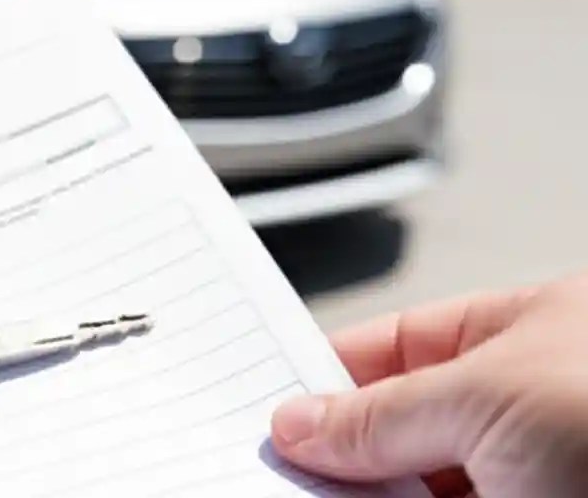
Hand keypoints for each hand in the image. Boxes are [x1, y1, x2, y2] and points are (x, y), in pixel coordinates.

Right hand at [271, 274, 587, 496]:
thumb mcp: (487, 397)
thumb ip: (384, 412)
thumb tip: (302, 423)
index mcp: (536, 334)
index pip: (409, 342)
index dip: (339, 369)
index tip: (281, 401)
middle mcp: (534, 405)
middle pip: (407, 423)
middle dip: (346, 445)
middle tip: (286, 463)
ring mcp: (535, 475)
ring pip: (418, 485)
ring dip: (362, 493)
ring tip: (305, 494)